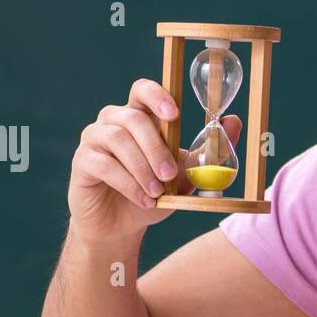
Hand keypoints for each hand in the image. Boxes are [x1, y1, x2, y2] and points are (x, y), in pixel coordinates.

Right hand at [69, 78, 242, 239]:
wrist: (121, 226)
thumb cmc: (152, 194)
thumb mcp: (184, 176)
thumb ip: (206, 152)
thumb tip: (234, 121)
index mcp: (139, 117)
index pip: (143, 90)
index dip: (157, 96)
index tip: (174, 114)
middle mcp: (113, 122)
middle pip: (133, 117)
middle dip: (156, 147)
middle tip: (170, 174)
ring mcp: (94, 139)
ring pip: (118, 140)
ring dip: (142, 168)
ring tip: (157, 193)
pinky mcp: (82, 162)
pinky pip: (104, 165)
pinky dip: (128, 184)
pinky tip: (144, 200)